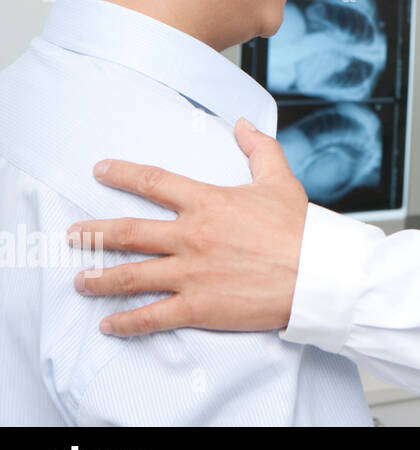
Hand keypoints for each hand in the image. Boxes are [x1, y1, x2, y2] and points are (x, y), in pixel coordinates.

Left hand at [68, 118, 307, 335]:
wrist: (316, 274)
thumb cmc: (300, 230)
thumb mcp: (280, 180)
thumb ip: (260, 149)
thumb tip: (243, 124)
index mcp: (208, 203)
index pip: (153, 181)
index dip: (122, 173)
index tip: (101, 170)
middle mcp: (191, 236)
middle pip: (127, 232)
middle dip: (93, 233)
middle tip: (73, 234)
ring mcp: (190, 274)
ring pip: (130, 276)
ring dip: (99, 279)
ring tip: (81, 281)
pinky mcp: (198, 306)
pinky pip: (151, 317)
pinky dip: (125, 322)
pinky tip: (108, 325)